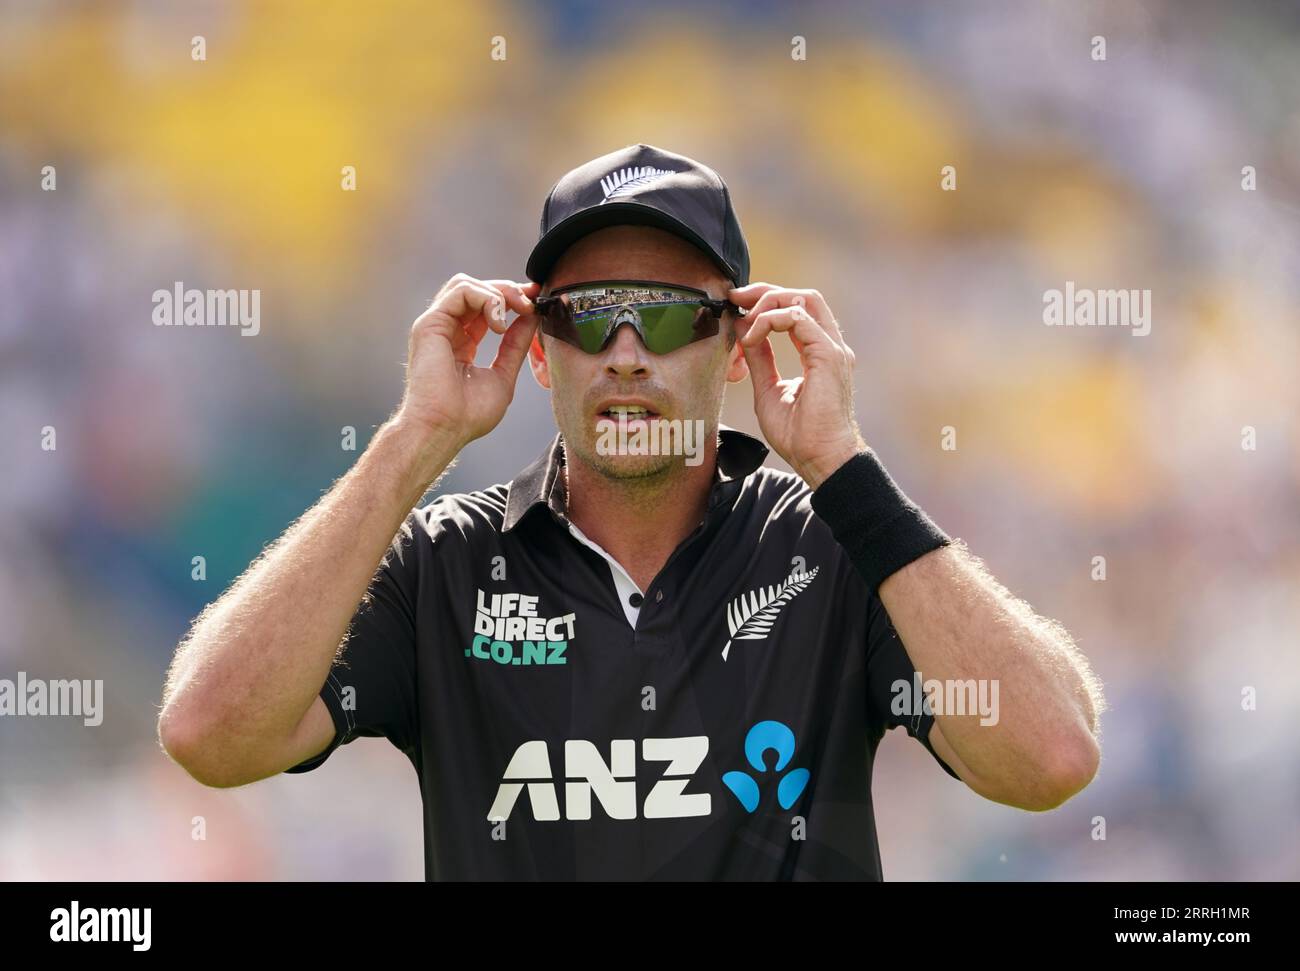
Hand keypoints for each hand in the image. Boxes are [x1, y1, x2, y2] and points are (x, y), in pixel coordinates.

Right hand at [397, 274, 539, 452]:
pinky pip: (461, 291)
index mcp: (462, 341)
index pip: (485, 306)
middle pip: (476, 289)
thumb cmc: (468, 414)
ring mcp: (437, 325)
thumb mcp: (504, 374)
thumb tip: (531, 317)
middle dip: (508, 291)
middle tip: (529, 305)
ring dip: (498, 293)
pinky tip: (499, 324)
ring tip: (515, 312)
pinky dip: (487, 299)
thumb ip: (516, 345)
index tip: (535, 302)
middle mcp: (447, 329)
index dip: (511, 299)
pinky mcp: (430, 323)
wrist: (445, 428)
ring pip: (466, 284)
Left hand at [729, 283, 865, 488]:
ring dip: (768, 302)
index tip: (738, 307)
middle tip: (737, 298)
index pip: (797, 310)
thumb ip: (759, 359)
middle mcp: (830, 346)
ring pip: (803, 300)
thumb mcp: (768, 389)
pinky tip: (752, 339)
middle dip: (766, 292)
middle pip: (802, 297)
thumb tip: (745, 333)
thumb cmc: (799, 435)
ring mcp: (832, 349)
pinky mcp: (828, 355)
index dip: (767, 302)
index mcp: (820, 353)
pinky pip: (797, 319)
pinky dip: (770, 321)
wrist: (820, 459)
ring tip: (745, 318)